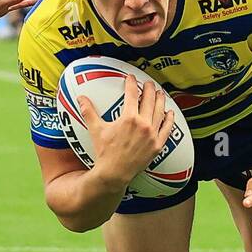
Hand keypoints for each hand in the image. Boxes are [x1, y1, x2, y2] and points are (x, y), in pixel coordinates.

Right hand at [79, 74, 174, 188]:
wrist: (114, 173)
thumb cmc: (105, 152)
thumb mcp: (96, 130)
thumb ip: (89, 112)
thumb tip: (80, 98)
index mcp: (129, 118)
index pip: (132, 94)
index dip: (131, 83)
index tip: (131, 77)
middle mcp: (143, 124)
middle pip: (149, 100)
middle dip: (148, 89)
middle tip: (148, 83)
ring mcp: (152, 134)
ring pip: (160, 112)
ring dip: (160, 100)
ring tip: (160, 93)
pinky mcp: (158, 145)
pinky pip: (167, 129)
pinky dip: (169, 120)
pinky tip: (170, 113)